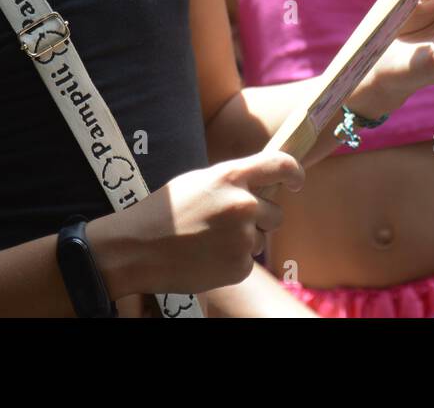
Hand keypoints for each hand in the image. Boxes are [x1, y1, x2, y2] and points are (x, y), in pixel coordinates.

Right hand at [91, 150, 304, 296]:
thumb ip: (232, 181)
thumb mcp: (199, 182)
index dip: (295, 174)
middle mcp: (243, 206)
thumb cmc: (165, 213)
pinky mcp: (239, 267)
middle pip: (276, 213)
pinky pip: (247, 262)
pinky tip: (206, 257)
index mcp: (231, 177)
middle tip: (228, 224)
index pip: (281, 166)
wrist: (136, 250)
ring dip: (244, 241)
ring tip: (209, 241)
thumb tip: (261, 184)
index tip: (296, 182)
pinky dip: (232, 262)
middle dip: (260, 218)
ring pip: (260, 239)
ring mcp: (242, 238)